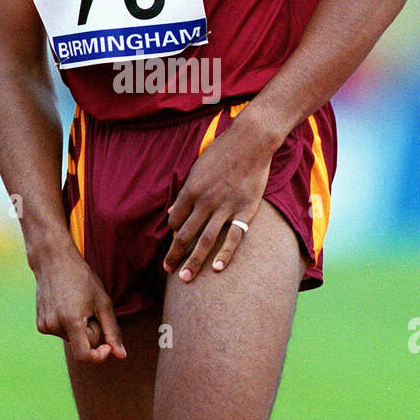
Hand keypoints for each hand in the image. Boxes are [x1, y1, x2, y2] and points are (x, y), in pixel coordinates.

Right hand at [33, 245, 125, 361]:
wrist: (54, 261)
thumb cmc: (82, 279)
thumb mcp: (103, 303)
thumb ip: (113, 331)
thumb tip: (121, 355)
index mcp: (71, 321)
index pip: (84, 356)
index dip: (99, 356)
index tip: (108, 346)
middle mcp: (54, 326)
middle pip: (81, 346)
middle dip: (91, 333)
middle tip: (90, 310)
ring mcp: (44, 326)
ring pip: (72, 340)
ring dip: (79, 328)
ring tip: (76, 305)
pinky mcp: (40, 324)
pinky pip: (62, 333)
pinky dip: (68, 325)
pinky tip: (66, 306)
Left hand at [163, 113, 276, 280]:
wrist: (251, 141)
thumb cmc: (222, 152)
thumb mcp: (197, 169)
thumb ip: (185, 193)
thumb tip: (172, 213)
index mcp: (191, 189)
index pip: (175, 219)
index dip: (173, 232)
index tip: (174, 242)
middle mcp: (205, 201)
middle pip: (185, 234)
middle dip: (174, 255)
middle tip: (168, 271)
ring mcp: (226, 207)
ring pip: (205, 240)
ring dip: (193, 261)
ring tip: (185, 278)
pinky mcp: (246, 210)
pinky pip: (233, 237)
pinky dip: (224, 254)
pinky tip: (216, 268)